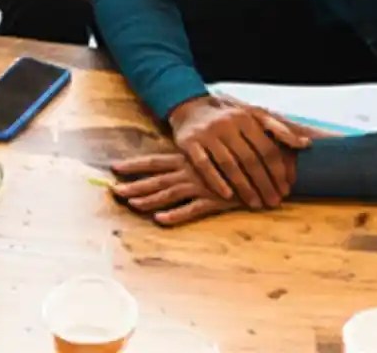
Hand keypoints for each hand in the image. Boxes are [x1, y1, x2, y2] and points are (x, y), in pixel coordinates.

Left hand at [111, 154, 242, 226]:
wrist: (264, 168)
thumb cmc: (234, 161)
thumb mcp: (210, 157)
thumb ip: (191, 160)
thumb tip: (170, 166)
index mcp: (187, 159)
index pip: (154, 162)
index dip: (134, 165)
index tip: (114, 168)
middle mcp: (190, 172)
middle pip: (156, 179)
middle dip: (133, 185)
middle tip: (113, 190)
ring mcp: (201, 186)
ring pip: (169, 194)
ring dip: (149, 199)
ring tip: (131, 204)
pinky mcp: (214, 201)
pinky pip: (192, 209)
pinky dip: (175, 215)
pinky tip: (160, 220)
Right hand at [168, 96, 310, 208]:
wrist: (189, 107)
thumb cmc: (227, 116)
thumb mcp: (253, 116)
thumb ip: (279, 129)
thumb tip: (306, 144)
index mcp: (245, 119)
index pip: (267, 149)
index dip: (279, 171)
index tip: (286, 189)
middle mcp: (226, 125)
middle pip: (250, 159)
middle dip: (264, 184)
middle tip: (274, 202)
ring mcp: (206, 134)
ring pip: (229, 165)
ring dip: (244, 187)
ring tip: (255, 204)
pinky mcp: (188, 143)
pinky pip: (203, 165)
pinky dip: (216, 181)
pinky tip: (228, 196)